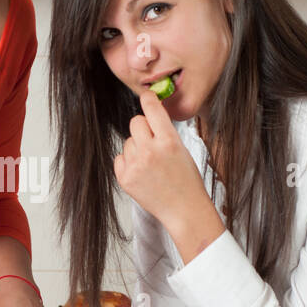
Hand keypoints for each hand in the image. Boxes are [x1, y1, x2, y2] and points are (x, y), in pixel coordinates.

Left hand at [114, 90, 210, 230]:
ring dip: (137, 148)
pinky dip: (129, 162)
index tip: (146, 97)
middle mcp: (150, 151)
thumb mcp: (182, 148)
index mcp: (169, 141)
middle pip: (135, 121)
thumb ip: (164, 130)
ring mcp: (135, 165)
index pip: (152, 108)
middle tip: (153, 141)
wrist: (184, 210)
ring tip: (152, 165)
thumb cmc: (187, 180)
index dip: (148, 100)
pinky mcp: (125, 178)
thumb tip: (149, 110)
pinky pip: (120, 157)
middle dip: (143, 128)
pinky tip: (143, 173)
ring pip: (128, 141)